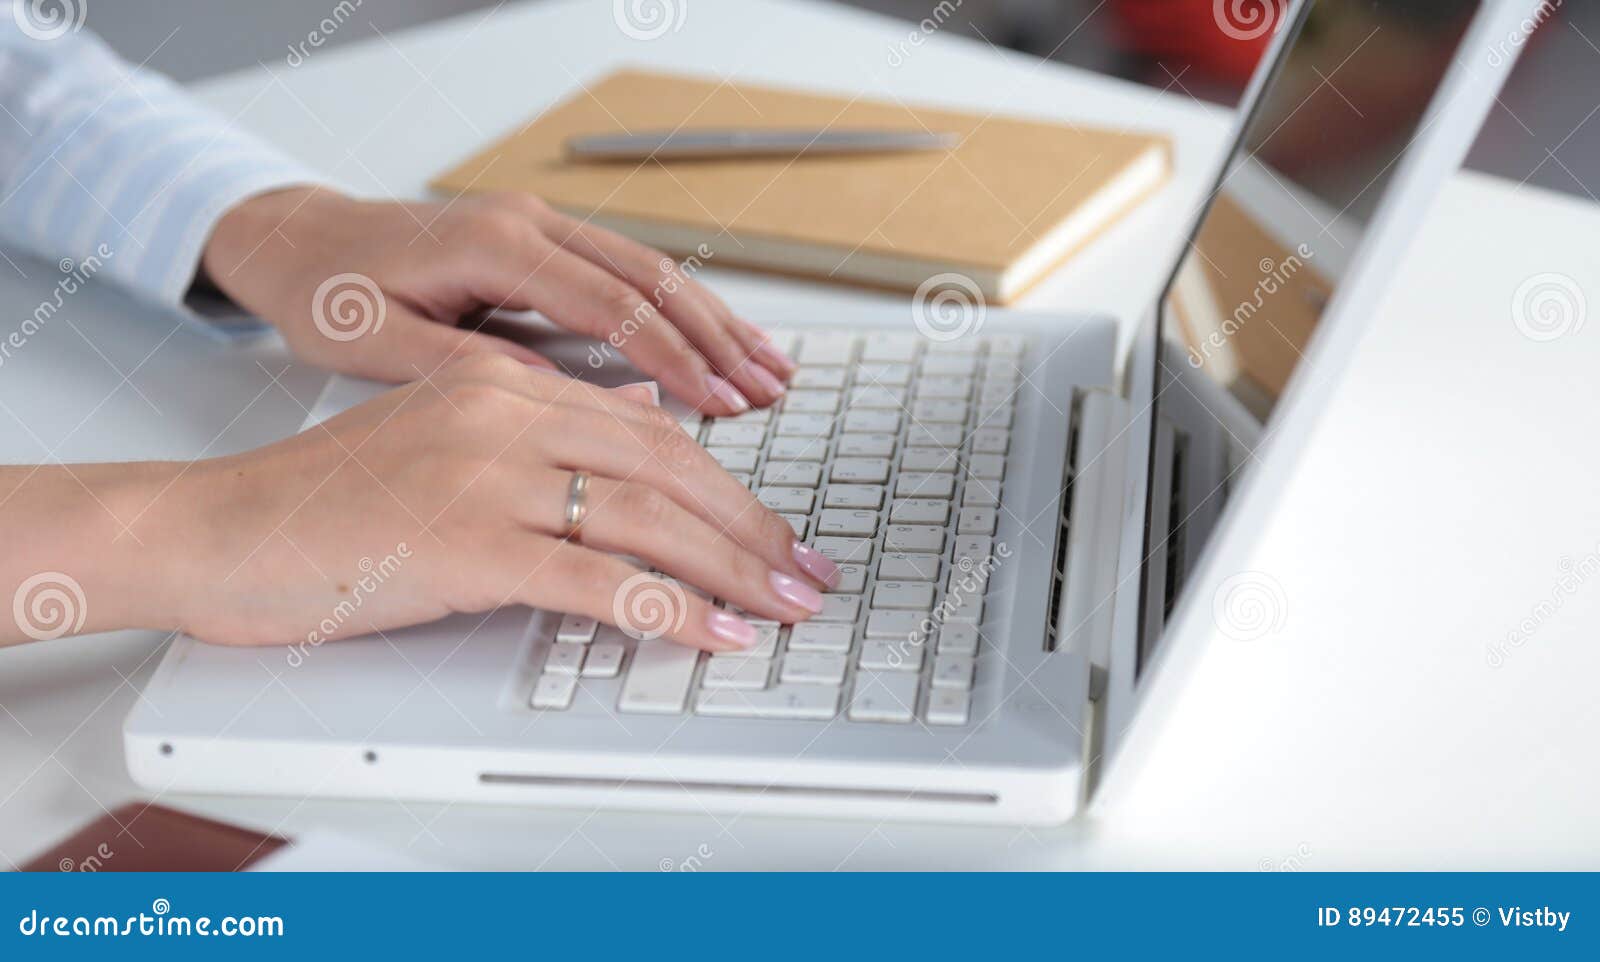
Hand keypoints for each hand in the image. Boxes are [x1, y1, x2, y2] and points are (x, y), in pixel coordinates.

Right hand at [131, 355, 840, 651]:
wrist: (213, 529)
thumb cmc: (322, 502)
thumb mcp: (438, 441)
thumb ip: (533, 434)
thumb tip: (637, 434)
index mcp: (502, 383)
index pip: (650, 429)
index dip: (729, 482)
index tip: (775, 526)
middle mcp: (503, 411)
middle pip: (669, 467)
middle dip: (753, 525)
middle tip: (808, 570)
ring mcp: (486, 473)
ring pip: (648, 517)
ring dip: (733, 567)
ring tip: (786, 603)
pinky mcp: (464, 541)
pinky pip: (595, 578)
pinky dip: (667, 608)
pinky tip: (712, 630)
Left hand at [200, 187, 796, 415]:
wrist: (300, 242)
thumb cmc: (329, 298)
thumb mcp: (377, 345)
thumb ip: (468, 367)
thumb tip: (559, 398)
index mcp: (491, 246)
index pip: (606, 302)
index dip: (670, 354)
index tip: (718, 402)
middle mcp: (528, 223)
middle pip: (648, 278)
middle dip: (716, 338)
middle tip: (768, 392)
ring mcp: (541, 226)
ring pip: (652, 270)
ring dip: (714, 321)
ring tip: (769, 371)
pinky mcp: (545, 242)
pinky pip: (631, 273)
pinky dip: (683, 311)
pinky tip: (720, 344)